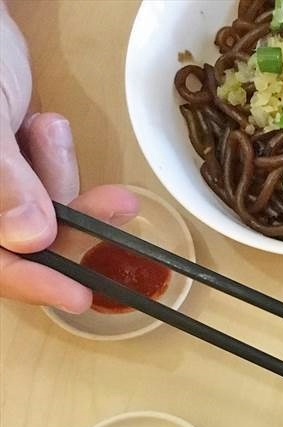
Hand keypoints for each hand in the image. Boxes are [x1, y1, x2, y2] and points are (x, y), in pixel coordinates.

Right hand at [0, 2, 137, 311]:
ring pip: (43, 219)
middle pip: (24, 247)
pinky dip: (57, 163)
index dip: (32, 283)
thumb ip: (1, 178)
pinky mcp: (13, 171)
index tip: (78, 295)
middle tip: (117, 204)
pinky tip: (44, 124)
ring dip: (60, 179)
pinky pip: (47, 189)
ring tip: (46, 125)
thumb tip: (31, 237)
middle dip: (70, 221)